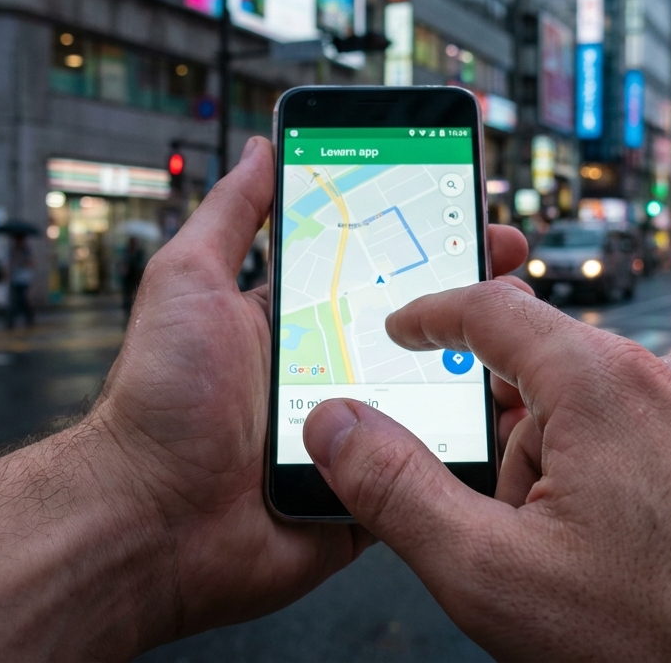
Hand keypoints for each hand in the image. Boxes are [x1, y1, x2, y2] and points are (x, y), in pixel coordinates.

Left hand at [90, 136, 530, 647]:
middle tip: (511, 273)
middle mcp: (328, 377)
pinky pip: (428, 474)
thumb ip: (230, 215)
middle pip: (418, 332)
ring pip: (435, 400)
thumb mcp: (187, 282)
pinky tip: (503, 421)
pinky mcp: (368, 497)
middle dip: (471, 301)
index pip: (373, 273)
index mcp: (293, 326)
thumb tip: (261, 148)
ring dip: (479, 371)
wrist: (148, 522)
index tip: (469, 215)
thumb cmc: (159, 402)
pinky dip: (465, 452)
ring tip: (522, 340)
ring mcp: (353, 439)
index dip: (423, 244)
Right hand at [303, 282, 670, 660]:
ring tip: (592, 571)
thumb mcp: (496, 572)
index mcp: (597, 381)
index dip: (433, 312)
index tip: (406, 326)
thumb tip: (335, 425)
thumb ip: (398, 490)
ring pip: (601, 421)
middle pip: (545, 381)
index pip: (491, 306)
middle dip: (511, 451)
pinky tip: (641, 563)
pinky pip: (656, 443)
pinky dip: (624, 488)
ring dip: (570, 479)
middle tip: (515, 540)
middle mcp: (663, 375)